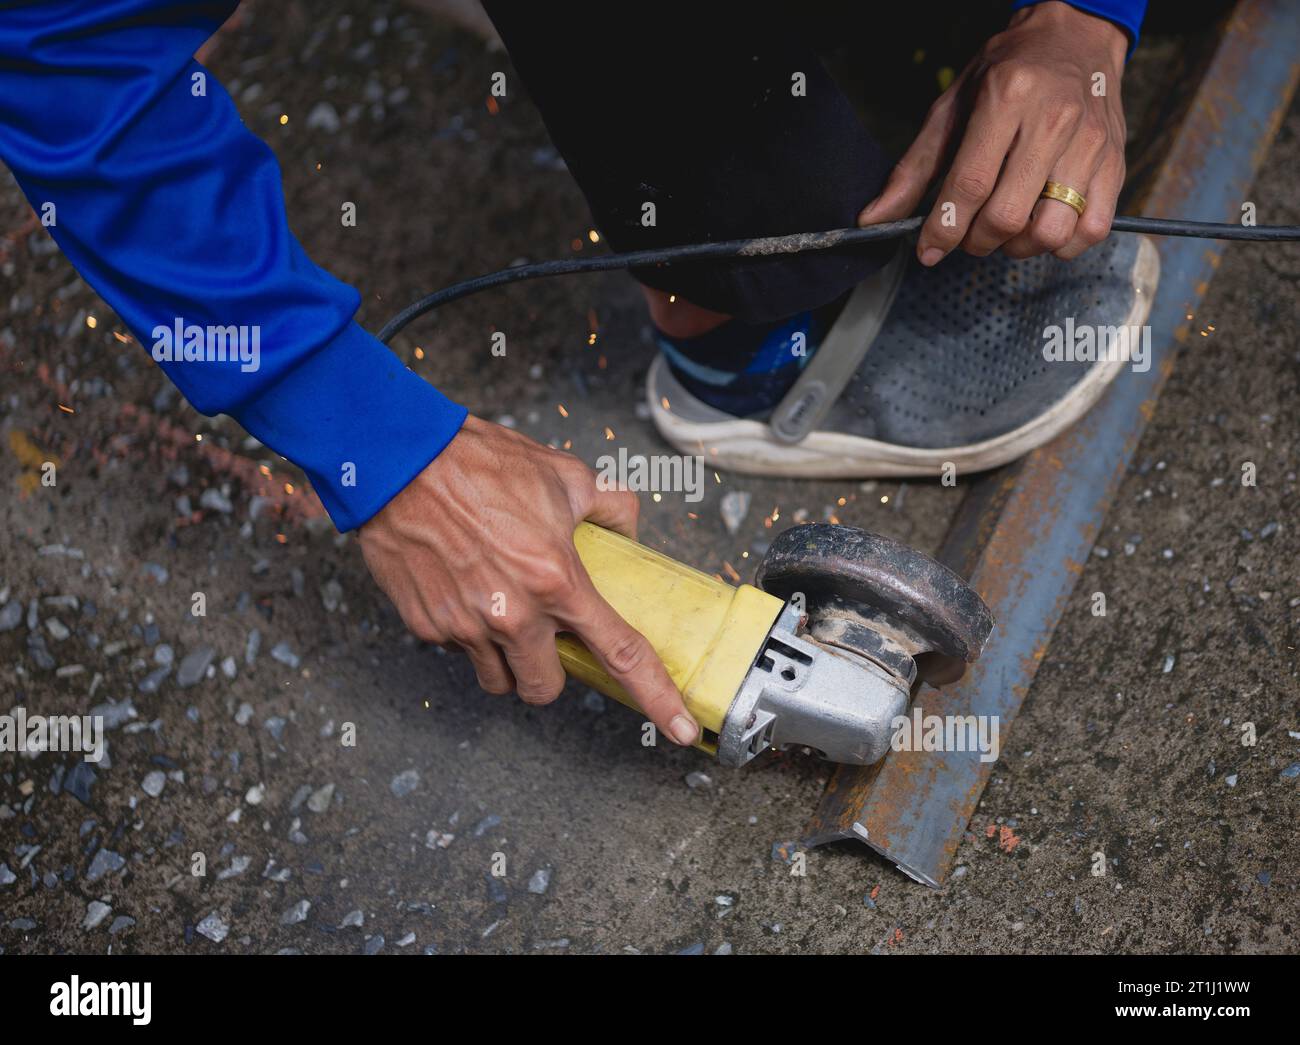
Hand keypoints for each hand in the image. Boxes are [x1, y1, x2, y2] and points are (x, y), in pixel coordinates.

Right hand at [358, 415, 700, 745]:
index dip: (657, 697)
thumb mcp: (564, 475)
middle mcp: (513, 614)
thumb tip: (627, 532)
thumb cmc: (479, 464)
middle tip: (544, 634)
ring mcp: (465, 626)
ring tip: (498, 609)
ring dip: (506, 659)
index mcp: (557, 580)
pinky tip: (462, 588)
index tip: (682, 731)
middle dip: (548, 671)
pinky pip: (457, 650)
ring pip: (498, 680)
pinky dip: (466, 631)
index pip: (621, 654)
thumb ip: (609, 507)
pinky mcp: (427, 626)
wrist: (399, 460)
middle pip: (545, 688)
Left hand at [858, 1, 1128, 261]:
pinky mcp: (1116, 163)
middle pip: (1007, 216)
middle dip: (976, 242)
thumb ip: (914, 168)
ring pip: (1050, 231)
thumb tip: (875, 218)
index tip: (928, 250)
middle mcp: (1053, 120)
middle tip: (968, 235)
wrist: (1076, 37)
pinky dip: (1061, 245)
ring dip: (1017, 248)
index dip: (944, 229)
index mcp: (1007, 98)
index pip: (971, 184)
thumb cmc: (1007, 73)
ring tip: (1006, 231)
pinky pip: (1091, 231)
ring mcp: (1091, 144)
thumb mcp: (951, 106)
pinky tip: (1041, 226)